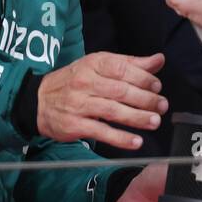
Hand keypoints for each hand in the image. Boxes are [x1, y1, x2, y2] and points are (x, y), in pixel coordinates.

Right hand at [37, 51, 167, 150]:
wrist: (39, 101)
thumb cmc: (75, 82)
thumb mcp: (98, 66)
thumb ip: (130, 64)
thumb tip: (159, 60)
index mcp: (93, 64)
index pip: (122, 69)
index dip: (143, 78)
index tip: (157, 86)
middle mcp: (85, 82)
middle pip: (121, 91)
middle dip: (145, 99)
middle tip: (162, 106)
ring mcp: (79, 104)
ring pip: (113, 111)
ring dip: (137, 118)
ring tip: (154, 122)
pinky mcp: (75, 125)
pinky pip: (101, 132)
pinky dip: (120, 138)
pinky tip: (136, 142)